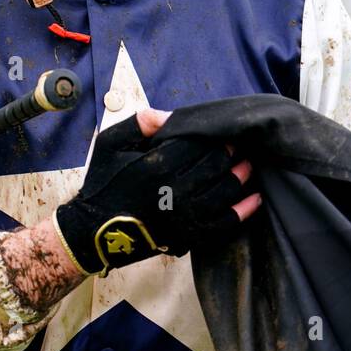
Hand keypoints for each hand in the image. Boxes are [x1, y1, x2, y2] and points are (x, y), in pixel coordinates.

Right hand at [54, 108, 262, 276]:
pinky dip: (244, 210)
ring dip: (241, 176)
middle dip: (232, 154)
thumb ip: (137, 124)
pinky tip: (255, 198)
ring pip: (225, 191)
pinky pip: (225, 223)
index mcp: (157, 165)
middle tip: (240, 147)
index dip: (216, 137)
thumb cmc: (103, 184)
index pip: (199, 144)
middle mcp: (175, 190)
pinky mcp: (189, 236)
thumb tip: (164, 114)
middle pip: (217, 166)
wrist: (95, 232)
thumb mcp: (110, 145)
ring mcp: (185, 216)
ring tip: (249, 166)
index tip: (224, 133)